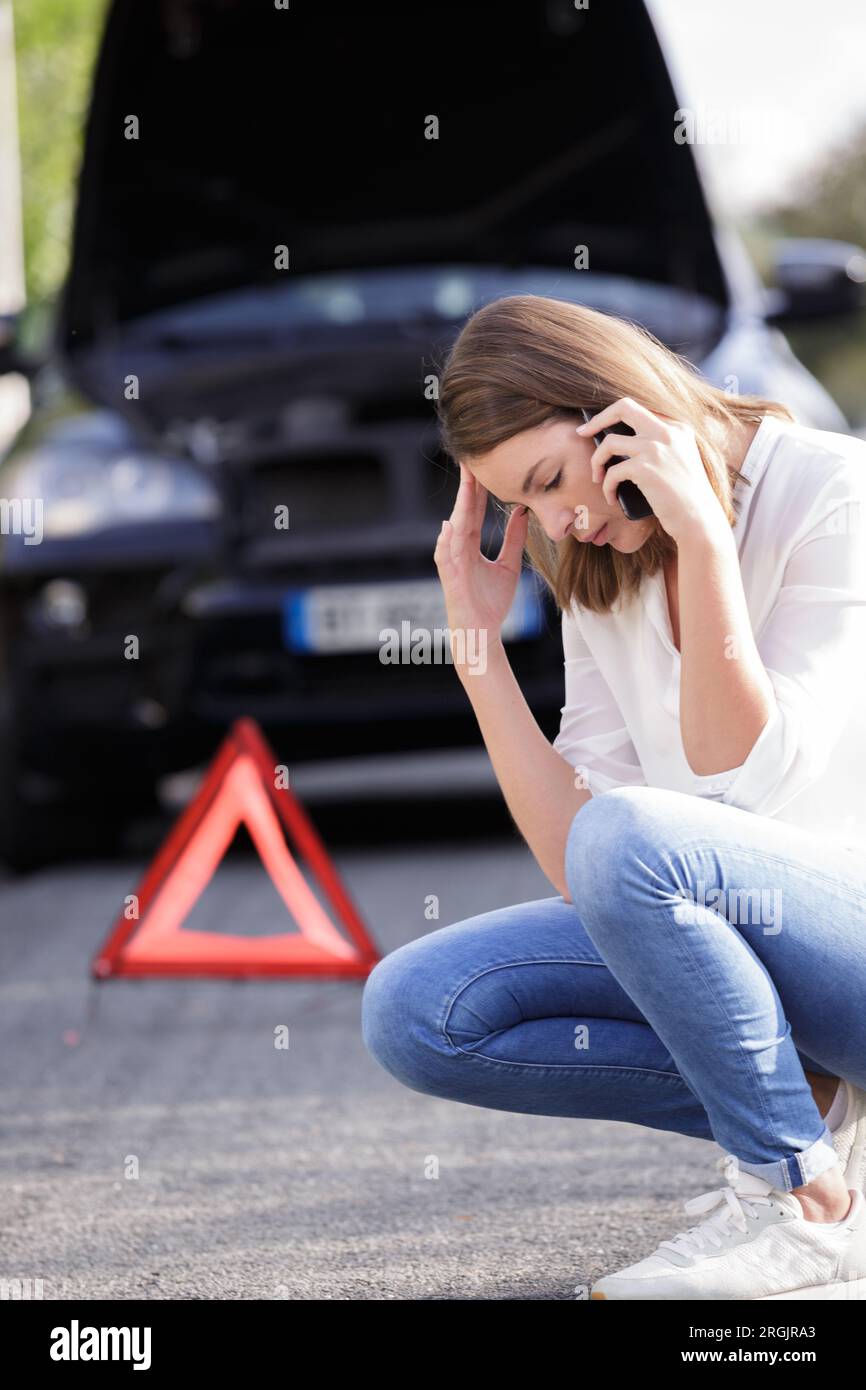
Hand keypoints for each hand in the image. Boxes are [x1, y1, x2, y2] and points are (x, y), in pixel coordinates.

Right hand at [434, 461, 528, 657]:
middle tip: (471, 460)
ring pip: (455, 527)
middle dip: (467, 486)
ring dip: (459, 506)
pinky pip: (446, 556)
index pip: (474, 510)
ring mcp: (451, 561)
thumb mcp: (509, 566)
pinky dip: (447, 540)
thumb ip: (514, 539)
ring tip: (465, 484)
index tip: (485, 464)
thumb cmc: (492, 602)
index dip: (479, 488)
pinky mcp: (449, 578)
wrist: (483, 632)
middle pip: (463, 511)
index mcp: (471, 544)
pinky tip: (450, 525)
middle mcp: (458, 548)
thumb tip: (522, 512)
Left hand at [577, 397, 728, 543]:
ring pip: (609, 442)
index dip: (614, 416)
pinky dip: (607, 486)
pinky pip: (612, 472)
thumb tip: (615, 442)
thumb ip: (658, 446)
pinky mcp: (646, 468)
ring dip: (597, 461)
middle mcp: (667, 432)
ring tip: (598, 477)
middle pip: (624, 407)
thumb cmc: (684, 498)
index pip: (639, 409)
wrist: (699, 519)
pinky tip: (611, 498)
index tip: (597, 428)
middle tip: (582, 433)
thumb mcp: (678, 461)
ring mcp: (656, 448)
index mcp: (677, 427)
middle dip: (598, 420)